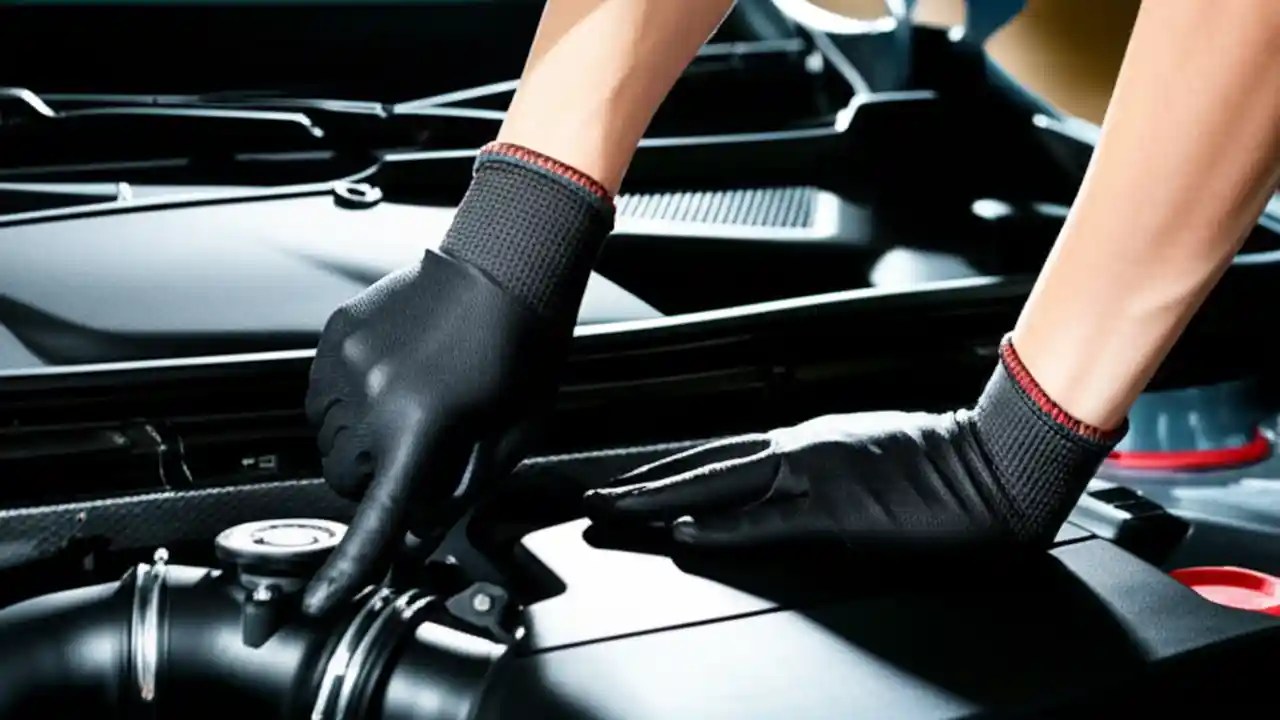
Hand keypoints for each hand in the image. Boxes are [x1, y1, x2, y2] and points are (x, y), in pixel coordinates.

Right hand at [300, 143, 612, 616]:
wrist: (506, 266)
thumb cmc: (522, 347)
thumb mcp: (510, 434)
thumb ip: (461, 490)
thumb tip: (419, 531)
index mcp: (422, 428)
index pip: (376, 516)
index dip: (348, 567)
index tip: (321, 599)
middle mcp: (373, 398)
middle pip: (344, 479)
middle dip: (375, 480)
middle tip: (419, 451)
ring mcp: (347, 363)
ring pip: (328, 438)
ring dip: (358, 440)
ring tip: (409, 404)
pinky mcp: (337, 335)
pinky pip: (321, 393)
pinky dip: (347, 402)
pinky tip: (391, 378)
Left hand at [584, 338, 1124, 551]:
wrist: (999, 465)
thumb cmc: (942, 465)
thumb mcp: (869, 461)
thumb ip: (821, 474)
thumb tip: (782, 495)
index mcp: (808, 442)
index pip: (719, 454)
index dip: (668, 472)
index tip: (628, 483)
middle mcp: (801, 449)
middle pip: (703, 464)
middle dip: (641, 483)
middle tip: (592, 498)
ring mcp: (817, 475)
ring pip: (718, 484)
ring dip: (658, 499)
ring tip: (611, 511)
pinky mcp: (840, 510)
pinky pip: (767, 522)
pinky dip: (721, 528)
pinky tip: (684, 533)